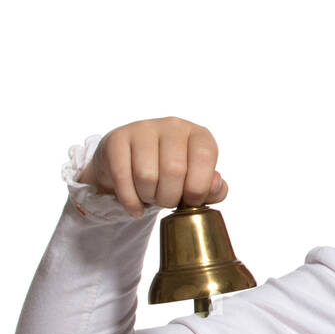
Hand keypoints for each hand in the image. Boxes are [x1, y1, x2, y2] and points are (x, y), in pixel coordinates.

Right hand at [76, 117, 227, 219]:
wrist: (130, 164)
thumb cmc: (169, 174)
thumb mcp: (195, 181)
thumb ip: (213, 189)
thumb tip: (217, 185)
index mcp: (197, 134)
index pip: (204, 157)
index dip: (199, 187)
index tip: (190, 202)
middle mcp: (172, 126)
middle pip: (174, 170)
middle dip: (170, 198)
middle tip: (166, 201)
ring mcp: (143, 129)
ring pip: (146, 175)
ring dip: (149, 197)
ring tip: (151, 197)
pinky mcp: (117, 139)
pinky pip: (122, 176)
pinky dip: (130, 200)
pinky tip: (135, 208)